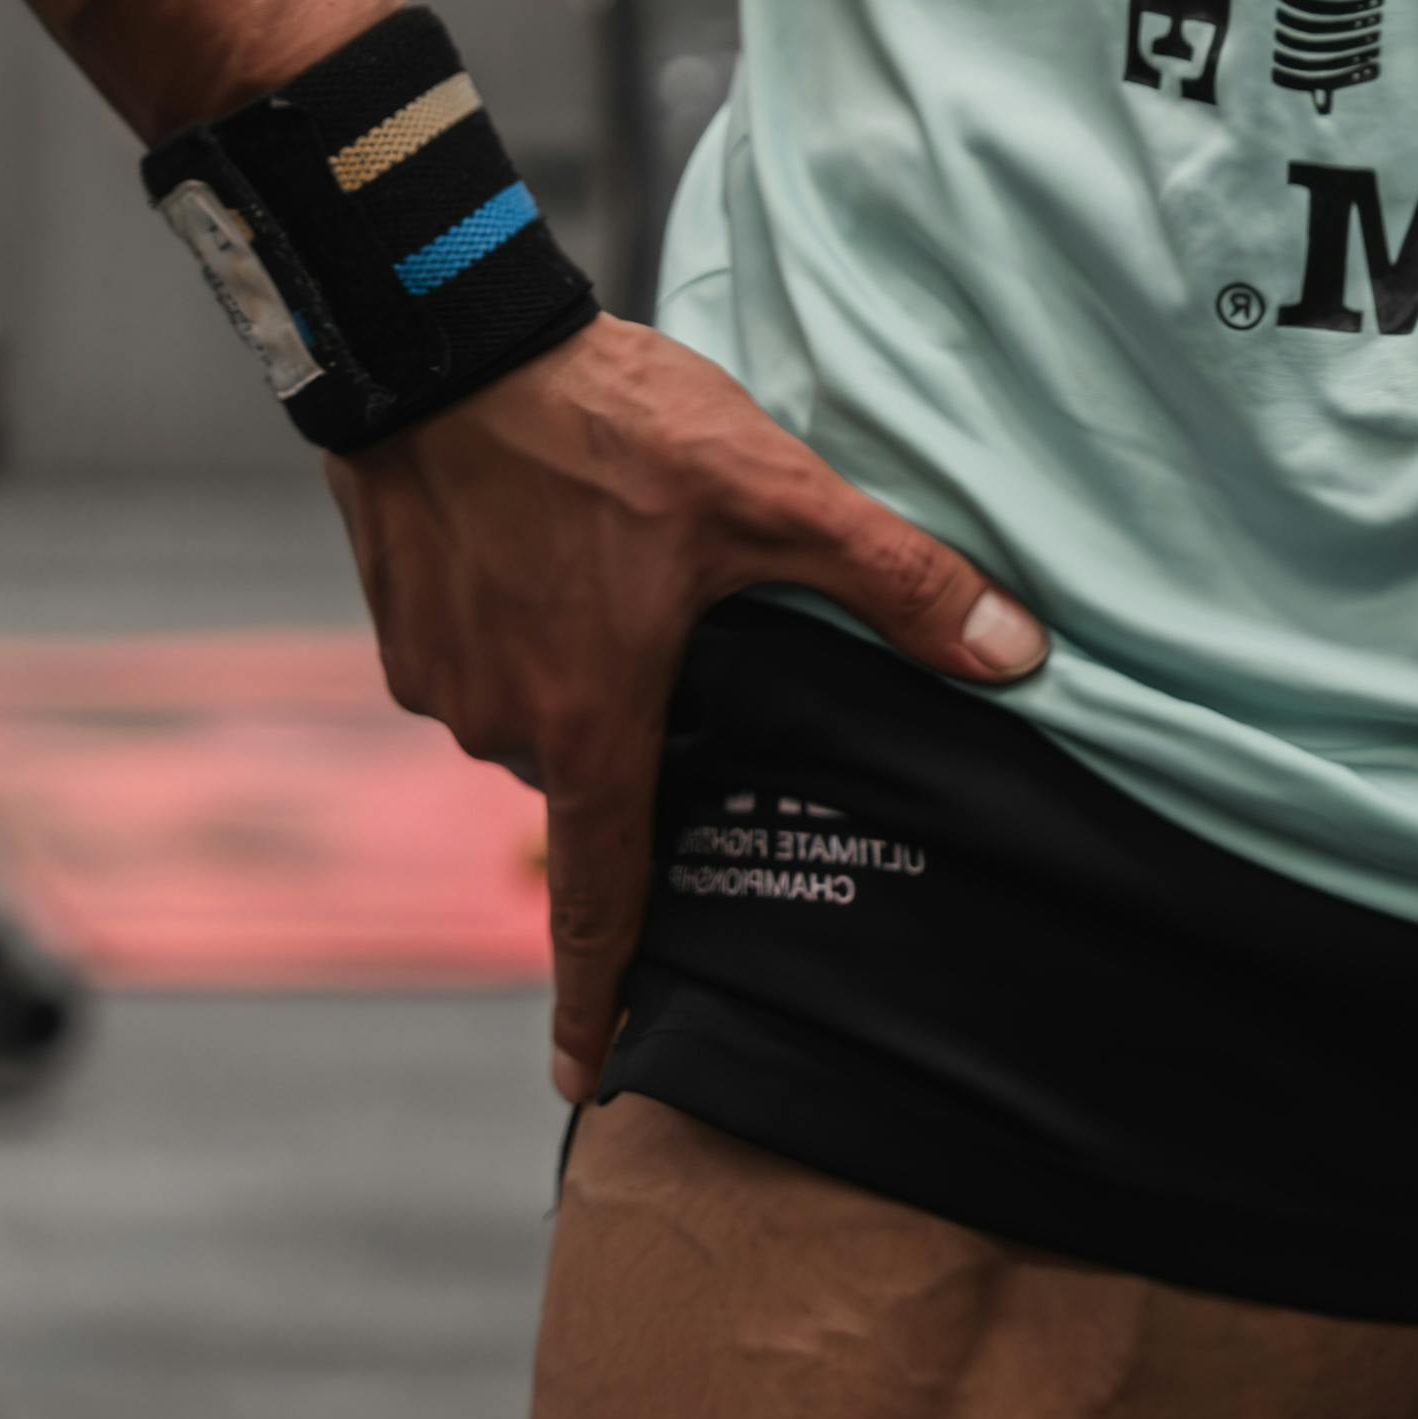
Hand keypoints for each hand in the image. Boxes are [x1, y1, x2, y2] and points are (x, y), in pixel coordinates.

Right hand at [330, 312, 1045, 1097]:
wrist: (435, 340)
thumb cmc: (602, 421)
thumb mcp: (772, 494)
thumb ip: (894, 583)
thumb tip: (1017, 654)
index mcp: (591, 724)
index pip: (602, 902)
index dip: (601, 999)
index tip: (592, 1078)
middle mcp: (504, 726)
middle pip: (592, 774)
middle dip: (634, 735)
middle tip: (678, 665)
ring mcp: (441, 678)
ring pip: (537, 709)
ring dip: (579, 665)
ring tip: (622, 575)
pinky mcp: (400, 625)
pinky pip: (481, 656)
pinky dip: (523, 622)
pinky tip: (558, 549)